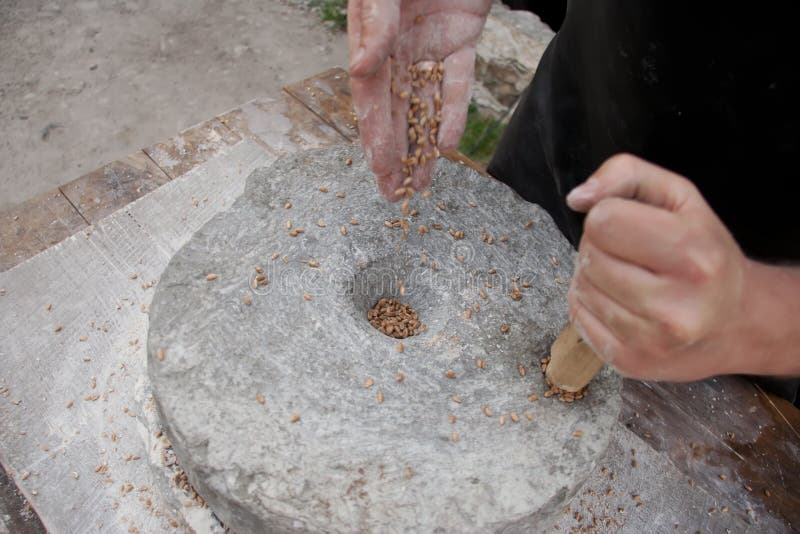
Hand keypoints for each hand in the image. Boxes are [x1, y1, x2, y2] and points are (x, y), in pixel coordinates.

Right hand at [348, 0, 491, 200]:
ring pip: (427, 104)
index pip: (371, 95)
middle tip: (394, 194)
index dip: (375, 133)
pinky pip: (458, 80)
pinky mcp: (462, 38)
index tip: (379, 168)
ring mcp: (430, 46)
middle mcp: (398, 49)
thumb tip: (361, 68)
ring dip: (424, 145)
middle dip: (396, 154)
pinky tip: (448, 144)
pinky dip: (455, 111)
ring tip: (420, 184)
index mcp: (372, 38)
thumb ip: (375, 25)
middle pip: (396, 110)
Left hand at [565, 154, 752, 380]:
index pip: (602, 221)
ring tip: (629, 278)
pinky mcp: (630, 362)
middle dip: (601, 247)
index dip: (608, 216)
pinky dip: (590, 305)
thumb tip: (578, 197)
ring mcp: (651, 340)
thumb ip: (626, 174)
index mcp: (692, 254)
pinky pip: (577, 317)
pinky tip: (621, 303)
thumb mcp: (679, 197)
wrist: (737, 322)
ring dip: (593, 276)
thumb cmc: (704, 252)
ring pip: (580, 287)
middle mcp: (675, 304)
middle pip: (589, 255)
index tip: (632, 226)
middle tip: (633, 255)